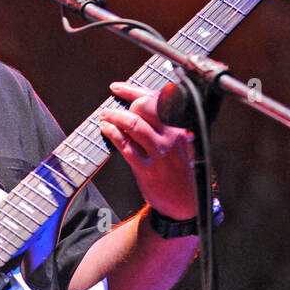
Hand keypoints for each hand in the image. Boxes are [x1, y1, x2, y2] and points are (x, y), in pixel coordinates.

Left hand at [97, 81, 196, 220]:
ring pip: (134, 124)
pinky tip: (106, 130)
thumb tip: (135, 105)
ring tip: (104, 116)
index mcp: (181, 126)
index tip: (117, 87)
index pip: (158, 99)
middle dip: (124, 102)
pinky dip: (113, 134)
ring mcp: (160, 153)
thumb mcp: (179, 142)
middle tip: (110, 106)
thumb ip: (163, 124)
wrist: (184, 202)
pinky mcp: (147, 169)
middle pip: (146, 106)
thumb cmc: (178, 169)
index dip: (133, 90)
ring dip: (114, 117)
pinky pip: (126, 146)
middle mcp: (172, 137)